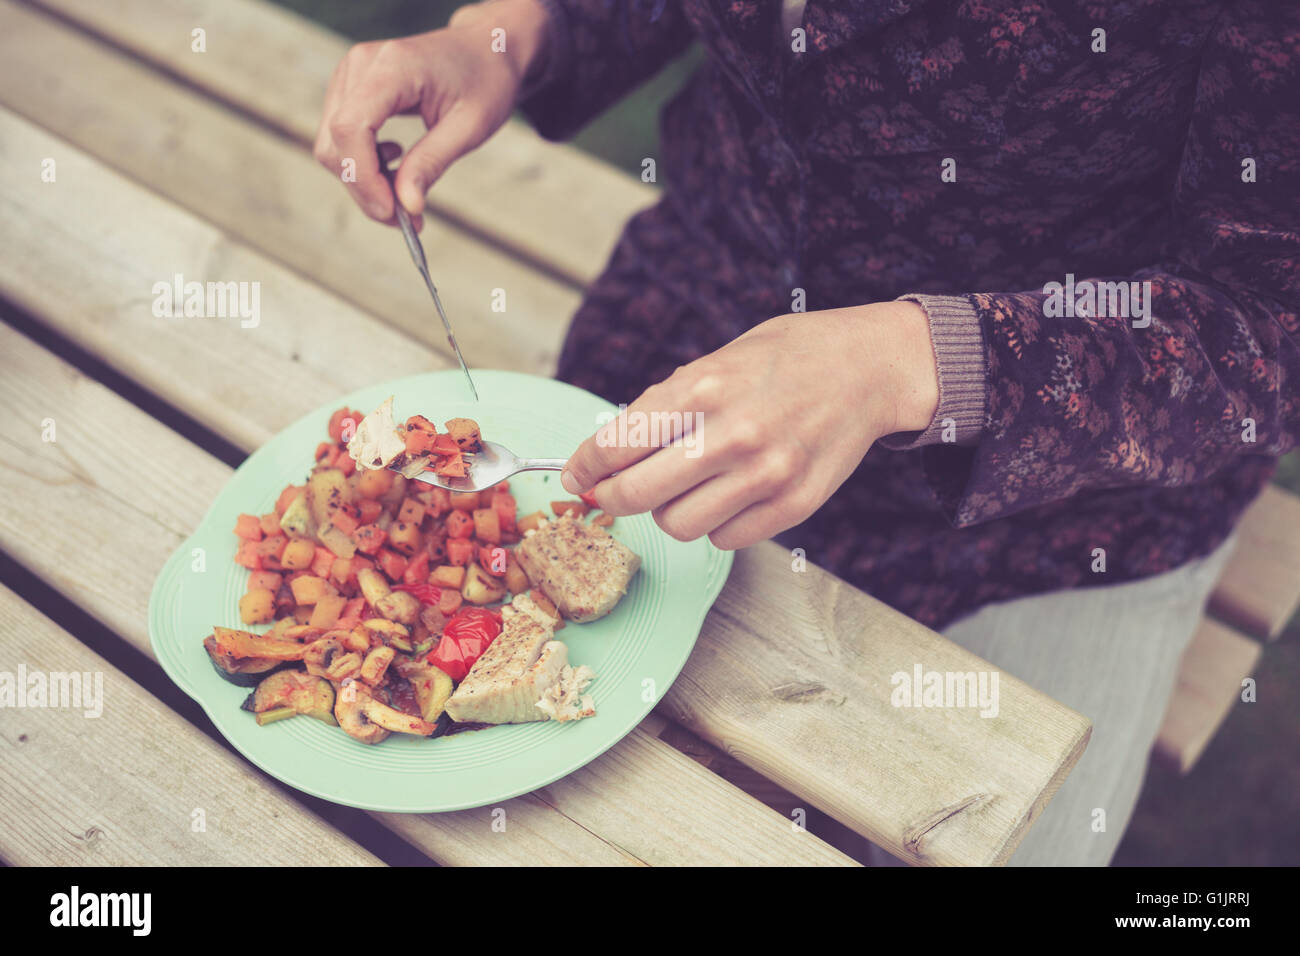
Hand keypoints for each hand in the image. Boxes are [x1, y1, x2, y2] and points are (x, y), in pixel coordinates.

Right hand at [313, 0, 549, 225]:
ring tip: (405, 194)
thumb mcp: (470, 126)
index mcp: (392, 66)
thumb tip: (406, 206)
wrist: (484, 50)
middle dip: (365, 189)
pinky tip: (395, 162)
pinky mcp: (350, 88)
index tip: (393, 212)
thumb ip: (432, 163)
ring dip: (364, 182)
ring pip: (332, 146)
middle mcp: (360, 65)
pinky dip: (362, 165)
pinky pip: (340, 138)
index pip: (351, 127)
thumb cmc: (484, 81)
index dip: (364, 177)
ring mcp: (350, 74)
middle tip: (407, 218)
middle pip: (336, 142)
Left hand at [560, 302, 939, 549]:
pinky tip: (727, 494)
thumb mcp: (719, 359)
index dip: (584, 466)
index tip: (576, 476)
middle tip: (610, 493)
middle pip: (637, 496)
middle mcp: (733, 435)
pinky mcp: (794, 506)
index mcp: (704, 388)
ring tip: (685, 485)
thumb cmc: (787, 357)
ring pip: (678, 526)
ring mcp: (766, 475)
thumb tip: (611, 452)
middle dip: (612, 498)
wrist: (870, 368)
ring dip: (669, 511)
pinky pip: (724, 539)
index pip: (617, 444)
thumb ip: (667, 404)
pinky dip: (714, 524)